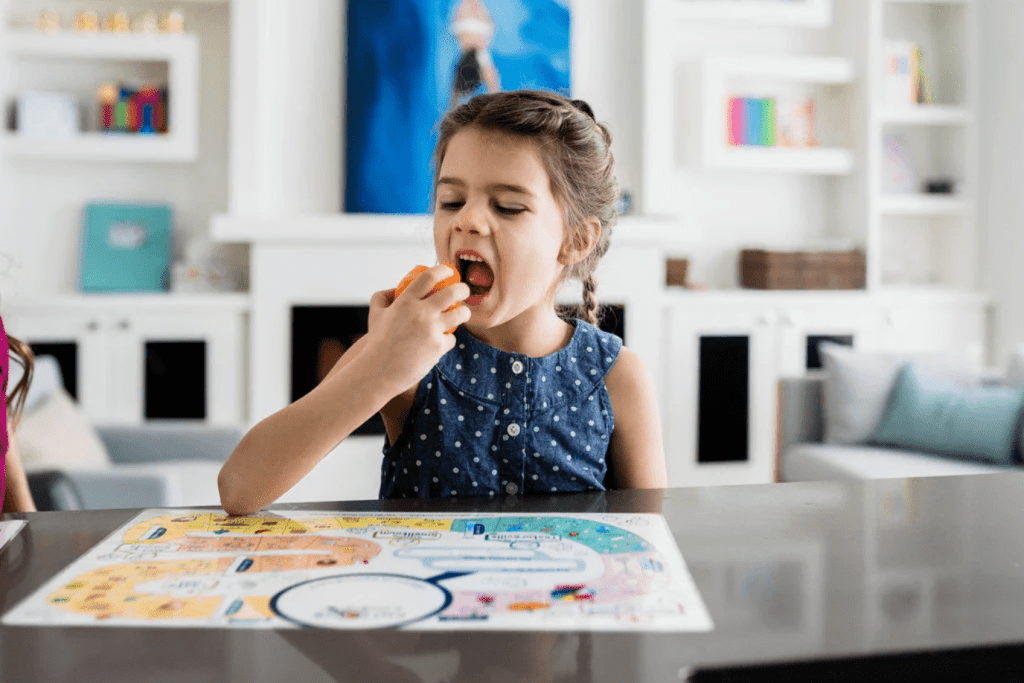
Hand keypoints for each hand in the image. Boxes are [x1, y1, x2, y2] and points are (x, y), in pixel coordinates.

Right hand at [364, 264, 470, 393]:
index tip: (448, 271)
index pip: (429, 277)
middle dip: (463, 289)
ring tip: (463, 313)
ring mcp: (431, 330)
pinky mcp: (438, 347)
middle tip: (464, 290)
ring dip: (464, 313)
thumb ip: (383, 296)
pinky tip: (442, 342)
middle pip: (452, 292)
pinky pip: (451, 339)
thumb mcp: (374, 314)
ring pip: (460, 314)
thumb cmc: (377, 343)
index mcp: (405, 301)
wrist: (378, 372)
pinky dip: (447, 340)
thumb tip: (395, 288)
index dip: (443, 270)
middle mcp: (421, 313)